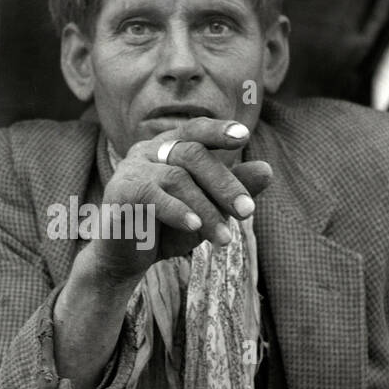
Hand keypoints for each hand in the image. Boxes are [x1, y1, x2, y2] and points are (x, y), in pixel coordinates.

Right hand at [87, 117, 273, 283]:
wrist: (124, 258)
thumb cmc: (167, 228)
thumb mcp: (207, 209)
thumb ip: (232, 189)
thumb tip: (267, 170)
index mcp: (168, 147)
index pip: (195, 130)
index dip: (218, 130)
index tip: (244, 136)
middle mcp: (147, 151)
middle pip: (193, 154)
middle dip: (225, 183)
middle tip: (247, 211)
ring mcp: (131, 169)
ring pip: (177, 178)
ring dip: (207, 209)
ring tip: (225, 239)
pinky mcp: (120, 192)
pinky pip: (153, 196)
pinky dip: (178, 211)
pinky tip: (195, 228)